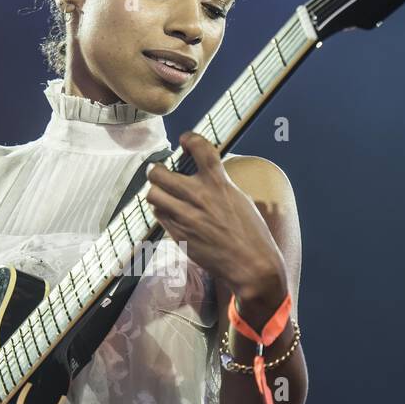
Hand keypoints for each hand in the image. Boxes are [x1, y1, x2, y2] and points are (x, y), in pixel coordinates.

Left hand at [144, 131, 286, 295]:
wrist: (250, 264)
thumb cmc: (252, 233)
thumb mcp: (240, 199)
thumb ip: (220, 185)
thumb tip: (206, 176)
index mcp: (219, 183)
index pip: (199, 148)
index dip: (189, 138)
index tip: (185, 140)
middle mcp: (198, 196)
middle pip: (158, 172)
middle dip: (157, 170)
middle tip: (160, 172)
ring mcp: (185, 216)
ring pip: (152, 194)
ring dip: (156, 191)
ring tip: (163, 194)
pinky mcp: (178, 234)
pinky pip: (159, 215)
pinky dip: (161, 211)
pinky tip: (170, 212)